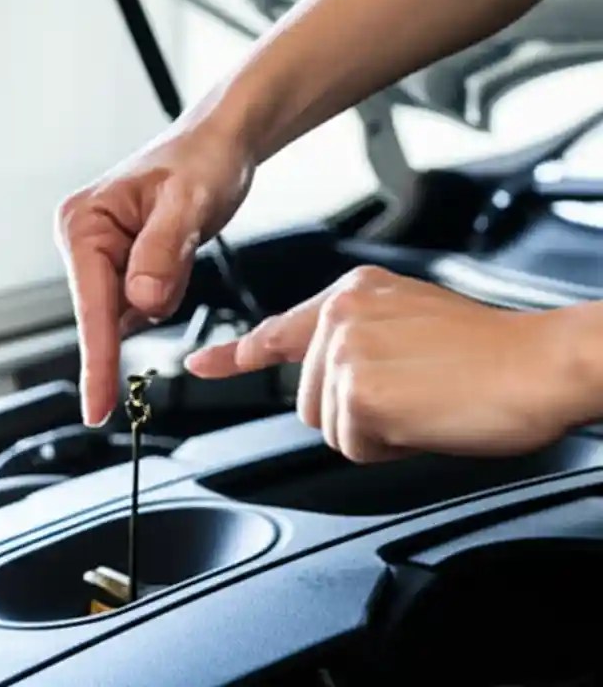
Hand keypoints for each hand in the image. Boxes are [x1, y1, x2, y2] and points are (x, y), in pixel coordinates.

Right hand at [55, 121, 254, 425]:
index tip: (96, 408)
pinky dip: (167, 288)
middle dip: (150, 298)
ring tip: (181, 238)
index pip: (92, 307)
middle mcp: (83, 239)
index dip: (97, 360)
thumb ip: (162, 252)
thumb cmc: (202, 159)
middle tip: (179, 246)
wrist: (221, 144)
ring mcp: (100, 255)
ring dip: (165, 290)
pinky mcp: (121, 265)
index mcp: (83, 223)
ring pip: (130, 312)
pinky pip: (142, 303)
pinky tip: (177, 250)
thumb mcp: (189, 202)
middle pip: (107, 312)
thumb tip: (142, 300)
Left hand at [183, 266, 591, 461]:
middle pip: (308, 399)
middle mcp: (339, 316)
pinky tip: (424, 417)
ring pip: (328, 425)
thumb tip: (329, 380)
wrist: (543, 363)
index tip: (199, 364)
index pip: (278, 329)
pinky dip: (389, 446)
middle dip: (356, 414)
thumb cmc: (492, 353)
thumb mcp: (411, 326)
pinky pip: (353, 446)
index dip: (234, 353)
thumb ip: (358, 343)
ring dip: (373, 431)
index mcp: (353, 295)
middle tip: (415, 395)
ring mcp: (344, 352)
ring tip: (423, 402)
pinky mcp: (357, 392)